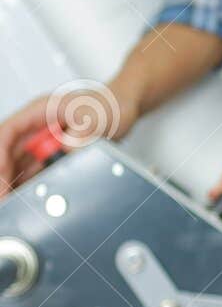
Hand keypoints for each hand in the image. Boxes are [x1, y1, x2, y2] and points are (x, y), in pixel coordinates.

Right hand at [0, 82, 138, 195]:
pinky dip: (30, 182)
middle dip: (4, 174)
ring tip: (11, 200)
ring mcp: (45, 138)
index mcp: (41, 110)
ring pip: (19, 162)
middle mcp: (39, 125)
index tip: (2, 174)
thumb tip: (65, 152)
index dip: (1, 154)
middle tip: (5, 196)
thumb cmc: (108, 106)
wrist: (123, 109)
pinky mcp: (54, 150)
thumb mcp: (95, 120)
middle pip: (10, 150)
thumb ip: (79, 137)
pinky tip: (26, 195)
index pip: (9, 131)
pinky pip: (35, 168)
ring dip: (14, 180)